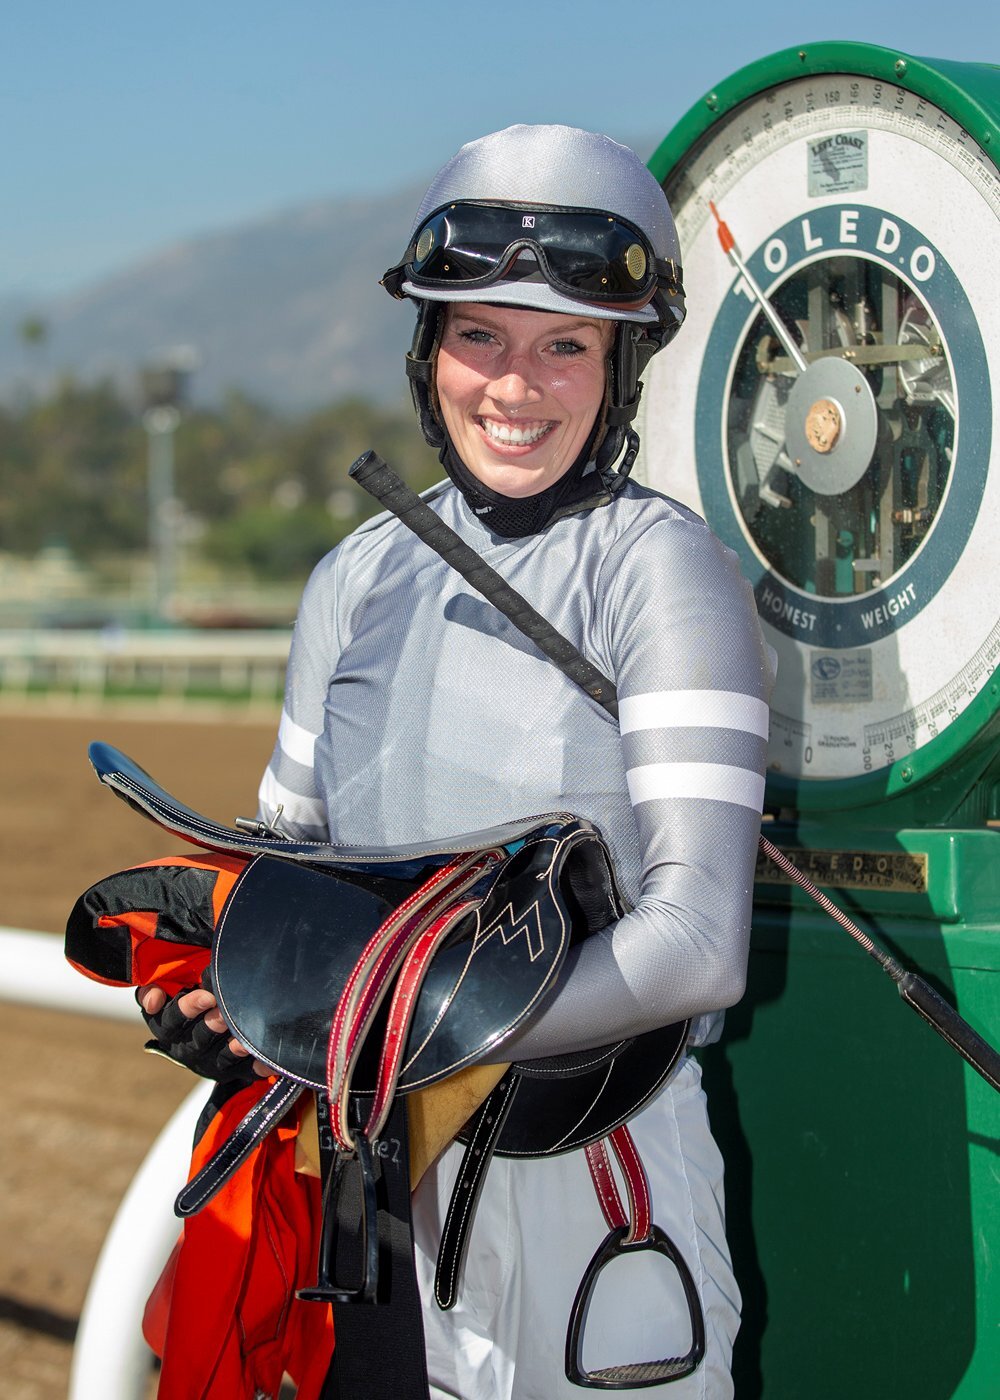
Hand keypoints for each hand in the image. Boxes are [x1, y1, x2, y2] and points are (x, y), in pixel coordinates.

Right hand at [137, 981, 269, 1080]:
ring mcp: (210, 1062)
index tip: (207, 995)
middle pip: (199, 1039)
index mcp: (168, 1028)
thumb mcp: (166, 989)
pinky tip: (266, 1062)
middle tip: (226, 1011)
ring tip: (242, 1039)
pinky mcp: (231, 1071)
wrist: (206, 1026)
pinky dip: (256, 1066)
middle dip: (213, 1025)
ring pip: (222, 1057)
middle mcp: (186, 1048)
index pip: (172, 1021)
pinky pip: (245, 1070)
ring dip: (233, 1048)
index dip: (188, 1009)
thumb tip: (153, 999)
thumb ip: (153, 989)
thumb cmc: (187, 997)